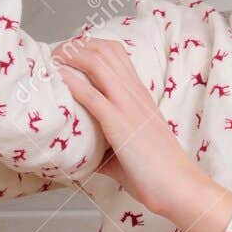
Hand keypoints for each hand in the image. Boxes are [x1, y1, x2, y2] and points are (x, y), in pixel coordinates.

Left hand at [51, 34, 200, 219]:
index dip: (87, 46)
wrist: (179, 186)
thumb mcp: (128, 149)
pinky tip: (56, 80)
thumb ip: (103, 146)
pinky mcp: (119, 124)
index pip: (115, 52)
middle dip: (73, 46)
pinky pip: (91, 95)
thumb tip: (80, 156)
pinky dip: (70, 83)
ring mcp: (127, 106)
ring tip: (52, 62)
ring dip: (69, 57)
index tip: (66, 56)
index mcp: (139, 94)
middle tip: (53, 56)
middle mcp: (134, 93)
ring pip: (97, 62)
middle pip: (103, 49)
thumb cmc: (156, 173)